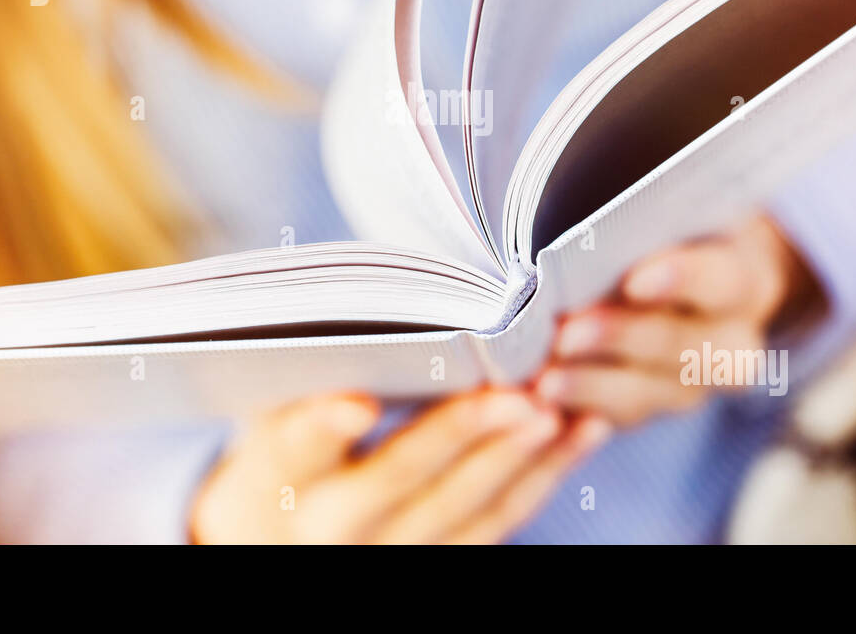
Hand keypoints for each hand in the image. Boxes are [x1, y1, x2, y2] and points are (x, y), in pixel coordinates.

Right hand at [190, 389, 609, 543]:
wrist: (296, 537)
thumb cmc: (297, 445)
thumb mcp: (278, 410)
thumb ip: (317, 367)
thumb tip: (382, 295)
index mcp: (281, 473)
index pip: (297, 446)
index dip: (324, 425)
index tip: (359, 403)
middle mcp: (329, 525)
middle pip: (397, 477)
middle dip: (457, 436)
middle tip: (512, 397)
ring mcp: (389, 551)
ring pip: (460, 507)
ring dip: (515, 458)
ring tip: (554, 410)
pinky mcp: (439, 560)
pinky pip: (498, 523)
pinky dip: (541, 477)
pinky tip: (577, 432)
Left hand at [535, 214, 816, 425]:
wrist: (681, 277)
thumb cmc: (659, 226)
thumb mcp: (667, 208)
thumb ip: (640, 210)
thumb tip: (581, 197)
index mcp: (743, 279)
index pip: (721, 280)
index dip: (682, 279)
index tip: (636, 279)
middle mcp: (729, 343)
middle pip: (677, 345)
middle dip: (619, 339)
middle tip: (567, 334)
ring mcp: (690, 385)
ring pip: (644, 394)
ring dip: (590, 388)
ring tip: (543, 382)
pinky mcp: (649, 409)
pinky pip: (614, 421)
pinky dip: (575, 414)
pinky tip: (540, 407)